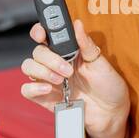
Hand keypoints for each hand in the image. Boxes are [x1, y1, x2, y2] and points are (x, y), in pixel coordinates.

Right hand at [21, 17, 130, 137]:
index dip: (39, 31)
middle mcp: (55, 63)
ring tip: (61, 80)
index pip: (45, 35)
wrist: (111, 113)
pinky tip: (48, 89)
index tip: (42, 34)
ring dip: (42, 71)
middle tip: (68, 70)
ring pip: (28, 67)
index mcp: (67, 51)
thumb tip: (77, 24)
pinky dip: (33, 88)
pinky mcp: (45, 98)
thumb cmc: (109, 85)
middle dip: (50, 59)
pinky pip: (26, 90)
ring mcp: (49, 80)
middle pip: (37, 52)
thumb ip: (86, 45)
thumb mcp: (101, 63)